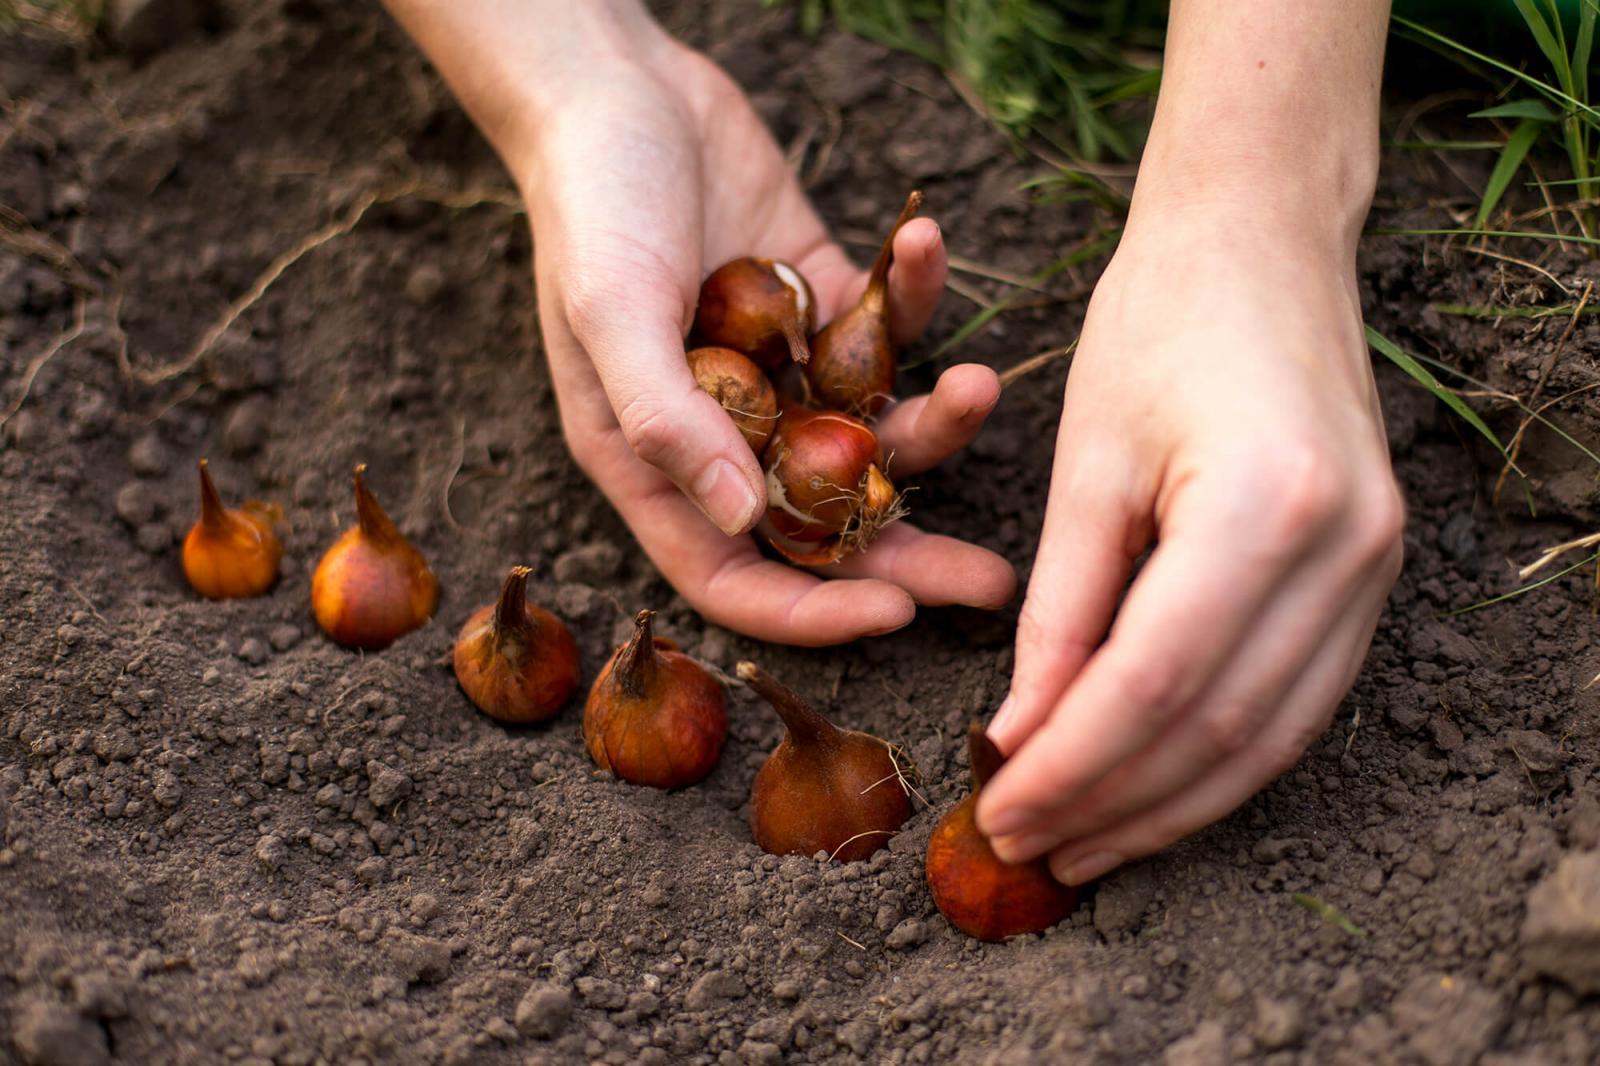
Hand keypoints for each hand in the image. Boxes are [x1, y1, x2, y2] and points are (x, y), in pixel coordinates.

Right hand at [516, 27, 1013, 643]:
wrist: (620, 85)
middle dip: (908, 554)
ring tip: (980, 385)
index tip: (896, 614)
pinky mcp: (821, 302)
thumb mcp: (610, 310)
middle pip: (822, 522)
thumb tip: (735, 519)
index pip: (733, 572)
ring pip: (871, 431)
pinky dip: (910, 294)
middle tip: (993, 584)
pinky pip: (883, 327)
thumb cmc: (592, 202)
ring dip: (934, 420)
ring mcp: (780, 369)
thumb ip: (666, 419)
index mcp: (657, 459)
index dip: (810, 609)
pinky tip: (922, 240)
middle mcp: (724, 429)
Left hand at [975, 206, 1403, 884]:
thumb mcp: (1086, 464)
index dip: (1070, 767)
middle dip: (1113, 805)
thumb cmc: (1156, 323)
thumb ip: (1060, 611)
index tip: (999, 812)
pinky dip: (1220, 760)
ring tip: (1083, 846)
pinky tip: (1154, 790)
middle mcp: (1345, 550)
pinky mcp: (1374, 576)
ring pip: (1268, 738)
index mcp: (1265, 506)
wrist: (1261, 242)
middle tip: (1027, 848)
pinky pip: (1299, 704)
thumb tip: (1022, 737)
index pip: (1152, 686)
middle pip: (1216, 730)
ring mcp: (1376, 569)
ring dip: (1170, 806)